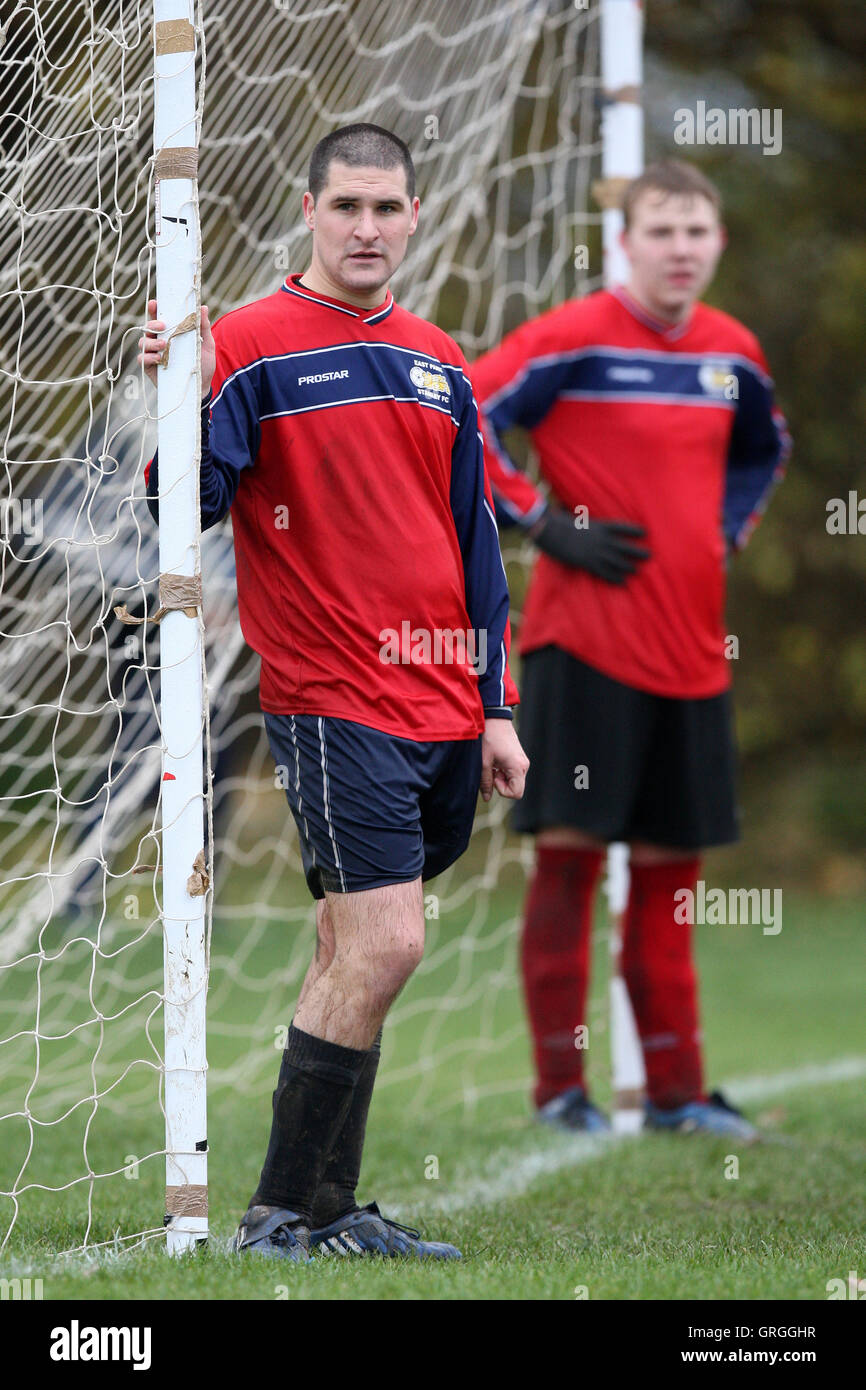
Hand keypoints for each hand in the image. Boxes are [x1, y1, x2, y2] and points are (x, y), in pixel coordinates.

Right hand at [137, 298, 215, 395]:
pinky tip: (159, 358)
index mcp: (170, 333)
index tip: (155, 303)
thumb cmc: (202, 364)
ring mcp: (153, 354)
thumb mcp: (207, 344)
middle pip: (148, 328)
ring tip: (164, 344)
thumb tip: (203, 307)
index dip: (154, 310)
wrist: (201, 387)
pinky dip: (148, 357)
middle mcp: (159, 341)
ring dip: (151, 341)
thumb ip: (203, 326)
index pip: (159, 318)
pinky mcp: (150, 368)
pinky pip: (141, 359)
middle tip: (163, 326)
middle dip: (152, 324)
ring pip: (143, 342)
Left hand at [480, 719, 528, 802]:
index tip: (494, 777)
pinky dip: (503, 770)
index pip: (516, 793)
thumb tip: (487, 798)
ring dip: (501, 776)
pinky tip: (495, 760)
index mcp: (518, 767)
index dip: (503, 791)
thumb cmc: (488, 738)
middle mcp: (524, 765)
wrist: (494, 718)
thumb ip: (485, 782)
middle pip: (516, 787)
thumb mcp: (483, 762)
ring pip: (514, 779)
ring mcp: (522, 761)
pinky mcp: (519, 757)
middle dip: (501, 783)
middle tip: (492, 770)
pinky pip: (513, 771)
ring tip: (492, 763)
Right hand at [529, 509, 649, 583]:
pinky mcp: (587, 563)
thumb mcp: (574, 516)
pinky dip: (614, 578)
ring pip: (617, 561)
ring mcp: (595, 552)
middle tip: (649, 555)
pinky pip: (604, 572)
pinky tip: (622, 582)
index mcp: (599, 526)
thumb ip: (583, 519)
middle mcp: (601, 540)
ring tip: (638, 571)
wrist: (550, 531)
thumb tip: (582, 512)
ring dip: (628, 566)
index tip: (645, 532)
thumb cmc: (558, 521)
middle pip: (624, 546)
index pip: (621, 528)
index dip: (633, 530)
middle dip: (637, 551)